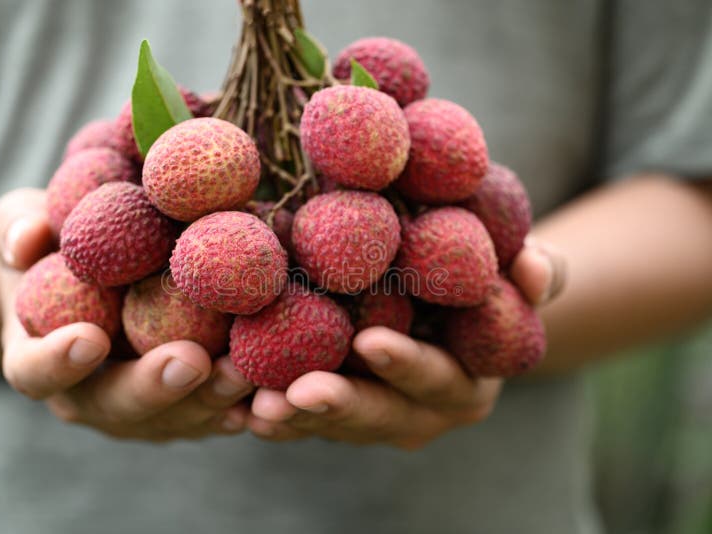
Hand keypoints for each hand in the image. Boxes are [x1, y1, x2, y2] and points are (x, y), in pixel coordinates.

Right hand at [0, 188, 252, 440]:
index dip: (57, 363)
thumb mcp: (24, 222)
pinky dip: (241, 404)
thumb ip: (18, 227)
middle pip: (116, 406)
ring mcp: (140, 409)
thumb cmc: (55, 244)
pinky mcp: (187, 406)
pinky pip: (214, 413)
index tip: (88, 338)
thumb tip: (28, 238)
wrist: (97, 276)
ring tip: (242, 371)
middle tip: (189, 362)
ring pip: (174, 417)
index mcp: (38, 357)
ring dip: (210, 400)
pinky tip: (269, 388)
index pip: (35, 371)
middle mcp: (88, 395)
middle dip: (154, 388)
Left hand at [246, 238, 565, 448]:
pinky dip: (276, 418)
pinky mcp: (343, 413)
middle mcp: (424, 410)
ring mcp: (381, 416)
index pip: (437, 376)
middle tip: (296, 394)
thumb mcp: (517, 272)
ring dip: (297, 419)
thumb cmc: (486, 280)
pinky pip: (307, 421)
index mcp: (467, 379)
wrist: (461, 309)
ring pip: (337, 425)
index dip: (406, 364)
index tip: (370, 342)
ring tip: (255, 407)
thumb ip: (536, 273)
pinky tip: (237, 409)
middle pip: (381, 415)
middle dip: (341, 405)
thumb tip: (533, 268)